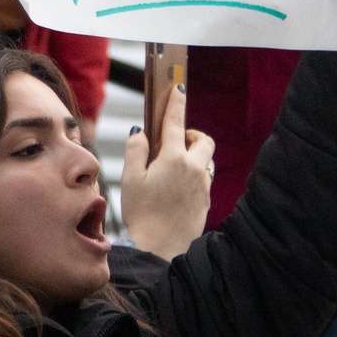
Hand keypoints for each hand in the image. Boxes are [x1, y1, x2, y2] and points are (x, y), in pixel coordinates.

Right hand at [120, 85, 213, 258]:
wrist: (161, 249)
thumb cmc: (142, 214)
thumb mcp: (130, 180)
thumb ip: (136, 150)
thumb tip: (141, 132)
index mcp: (174, 158)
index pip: (176, 121)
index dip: (176, 101)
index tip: (178, 86)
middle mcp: (194, 168)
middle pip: (202, 139)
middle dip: (191, 134)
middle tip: (174, 141)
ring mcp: (203, 185)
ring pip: (205, 160)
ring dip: (193, 155)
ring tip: (173, 167)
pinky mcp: (206, 201)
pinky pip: (204, 179)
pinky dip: (193, 175)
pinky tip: (176, 188)